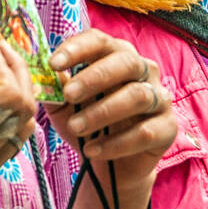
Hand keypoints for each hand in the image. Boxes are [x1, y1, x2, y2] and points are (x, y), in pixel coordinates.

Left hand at [45, 29, 176, 192]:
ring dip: (103, 111)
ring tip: (76, 127)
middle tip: (69, 95)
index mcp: (116, 56)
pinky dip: (116, 142)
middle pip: (125, 62)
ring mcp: (160, 98)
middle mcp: (143, 71)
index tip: (53, 64)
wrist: (113, 167)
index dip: (77, 49)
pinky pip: (145, 131)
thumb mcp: (65, 108)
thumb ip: (55, 90)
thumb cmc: (89, 126)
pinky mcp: (168, 127)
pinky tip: (92, 150)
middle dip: (95, 77)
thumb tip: (39, 75)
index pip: (100, 41)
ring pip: (137, 96)